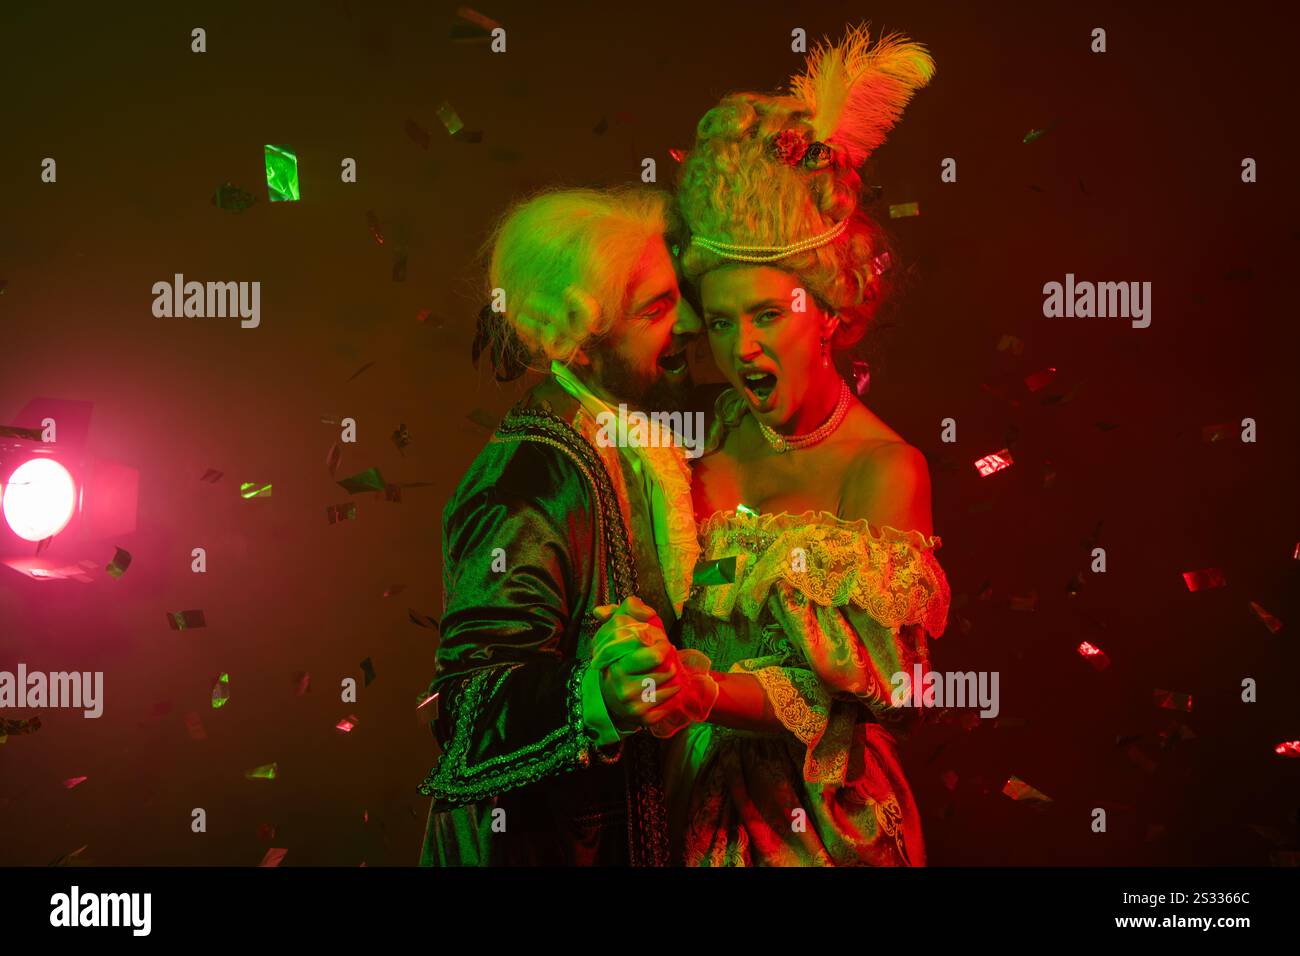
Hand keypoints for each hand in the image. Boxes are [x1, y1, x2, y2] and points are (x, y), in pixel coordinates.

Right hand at [592, 597, 680, 729]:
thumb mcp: (616, 632)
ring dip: (674, 674)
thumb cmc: (618, 660)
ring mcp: (632, 702)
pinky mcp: (645, 718)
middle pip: (663, 661)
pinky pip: (673, 701)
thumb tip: (642, 607)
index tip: (657, 640)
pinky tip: (667, 688)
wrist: (609, 699)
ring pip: (671, 682)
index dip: (658, 639)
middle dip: (668, 656)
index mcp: (614, 660)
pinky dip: (674, 693)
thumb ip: (628, 611)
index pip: (649, 643)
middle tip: (665, 655)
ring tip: (666, 671)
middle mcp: (621, 682)